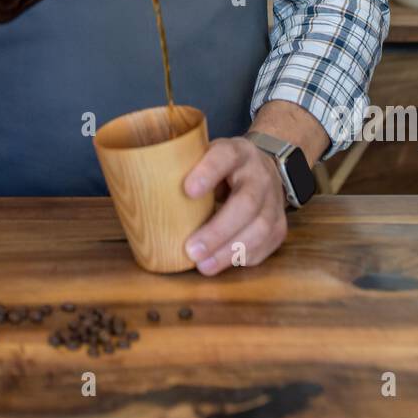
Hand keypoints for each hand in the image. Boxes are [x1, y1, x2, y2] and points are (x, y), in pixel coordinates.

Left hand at [182, 136, 287, 273]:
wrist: (263, 167)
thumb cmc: (221, 167)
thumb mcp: (205, 156)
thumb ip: (182, 169)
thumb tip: (137, 194)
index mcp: (237, 152)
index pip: (225, 156)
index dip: (208, 172)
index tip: (187, 191)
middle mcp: (259, 174)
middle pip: (247, 202)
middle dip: (219, 230)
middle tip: (192, 249)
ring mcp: (274, 200)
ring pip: (261, 228)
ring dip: (230, 250)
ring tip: (204, 265)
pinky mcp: (280, 224)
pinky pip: (266, 245)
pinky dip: (243, 257)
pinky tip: (222, 264)